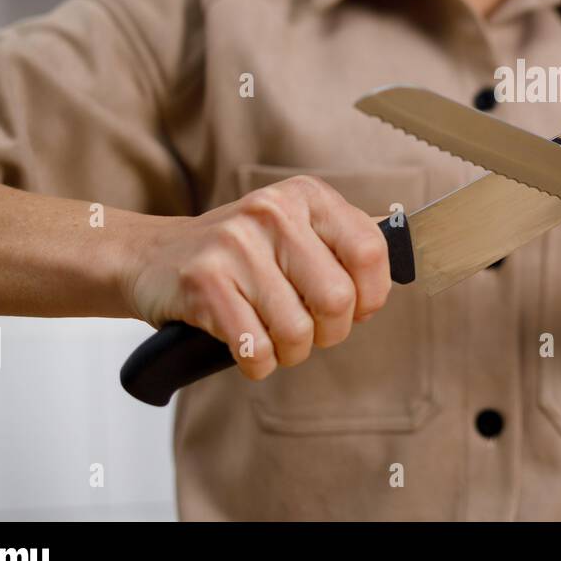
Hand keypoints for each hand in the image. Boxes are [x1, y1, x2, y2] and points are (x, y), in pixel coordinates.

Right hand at [119, 175, 391, 380]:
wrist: (152, 258)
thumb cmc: (239, 255)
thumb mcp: (294, 230)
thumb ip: (345, 242)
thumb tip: (409, 255)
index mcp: (306, 197)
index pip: (371, 251)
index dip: (372, 295)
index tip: (355, 309)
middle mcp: (273, 212)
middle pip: (338, 299)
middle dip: (329, 332)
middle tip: (310, 331)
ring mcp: (235, 245)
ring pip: (297, 331)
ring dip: (290, 352)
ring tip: (273, 337)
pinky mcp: (203, 282)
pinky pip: (256, 349)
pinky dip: (258, 363)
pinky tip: (246, 347)